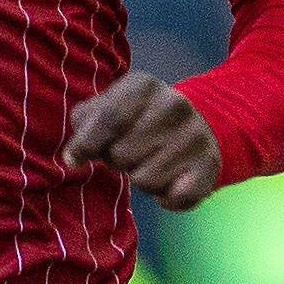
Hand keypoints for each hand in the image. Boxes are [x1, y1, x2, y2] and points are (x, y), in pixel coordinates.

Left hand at [63, 74, 222, 209]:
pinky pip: (174, 198)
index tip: (74, 159)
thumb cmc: (134, 120)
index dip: (85, 146)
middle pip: (120, 156)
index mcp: (142, 86)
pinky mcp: (209, 165)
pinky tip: (171, 180)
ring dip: (140, 179)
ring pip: (143, 180)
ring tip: (150, 162)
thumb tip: (74, 157)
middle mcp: (174, 104)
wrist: (196, 125)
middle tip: (129, 152)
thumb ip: (83, 124)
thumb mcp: (105, 107)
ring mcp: (195, 134)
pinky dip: (166, 198)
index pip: (106, 121)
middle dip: (116, 160)